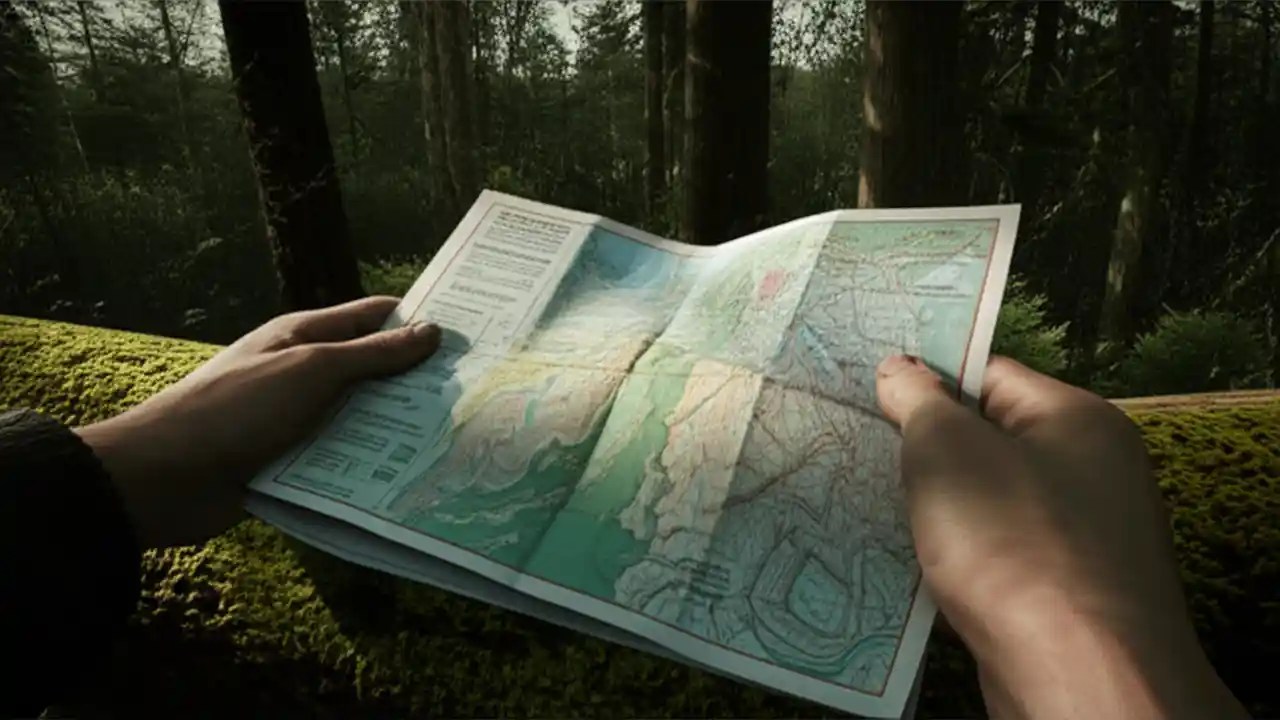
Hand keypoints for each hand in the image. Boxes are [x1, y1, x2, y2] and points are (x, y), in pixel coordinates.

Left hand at [76, 297, 440, 548]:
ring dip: (399, 431)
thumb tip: (431, 331)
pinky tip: (413, 479)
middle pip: (374, 372)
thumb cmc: (236, 408)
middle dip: (419, 381)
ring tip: (457, 441)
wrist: (164, 478)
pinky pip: (344, 462)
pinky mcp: (293, 464)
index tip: (471, 333)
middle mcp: (305, 374)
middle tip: (478, 394)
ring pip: (363, 420)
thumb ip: (372, 354)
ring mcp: (298, 421)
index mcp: (305, 336)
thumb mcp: (312, 370)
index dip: (419, 320)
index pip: (374, 317)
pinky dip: (373, 467)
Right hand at [876, 355, 1246, 719]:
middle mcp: (1093, 471)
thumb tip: (899, 369)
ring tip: (866, 501)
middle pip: (991, 439)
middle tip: (856, 443)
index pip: (991, 374)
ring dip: (935, 508)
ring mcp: (1083, 538)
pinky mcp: (1065, 597)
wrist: (1080, 677)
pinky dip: (955, 558)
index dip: (927, 377)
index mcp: (1078, 419)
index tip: (867, 387)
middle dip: (924, 445)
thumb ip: (920, 402)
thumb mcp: (949, 452)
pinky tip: (909, 565)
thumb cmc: (1014, 546)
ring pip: (989, 504)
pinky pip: (997, 558)